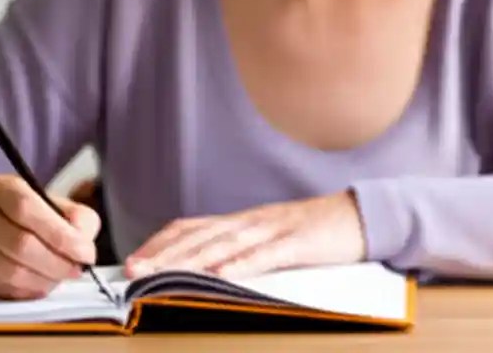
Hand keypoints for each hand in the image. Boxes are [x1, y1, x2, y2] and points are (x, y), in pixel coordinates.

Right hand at [0, 174, 100, 299]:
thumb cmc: (22, 217)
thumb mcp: (50, 203)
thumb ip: (75, 217)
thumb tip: (84, 245)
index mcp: (0, 188)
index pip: (27, 209)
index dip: (60, 234)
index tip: (85, 253)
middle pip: (21, 244)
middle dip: (58, 262)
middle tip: (77, 269)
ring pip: (13, 272)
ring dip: (46, 279)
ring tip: (61, 276)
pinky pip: (7, 290)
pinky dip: (32, 290)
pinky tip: (42, 283)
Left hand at [123, 191, 364, 279]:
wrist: (361, 215)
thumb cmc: (315, 232)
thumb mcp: (270, 238)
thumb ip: (240, 249)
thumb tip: (204, 270)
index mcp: (242, 221)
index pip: (191, 227)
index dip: (161, 243)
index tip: (133, 260)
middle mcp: (250, 221)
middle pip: (199, 236)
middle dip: (162, 254)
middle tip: (132, 270)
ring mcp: (273, 229)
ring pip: (223, 245)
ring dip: (188, 261)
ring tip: (161, 274)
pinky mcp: (298, 242)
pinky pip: (265, 255)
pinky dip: (241, 265)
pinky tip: (221, 276)